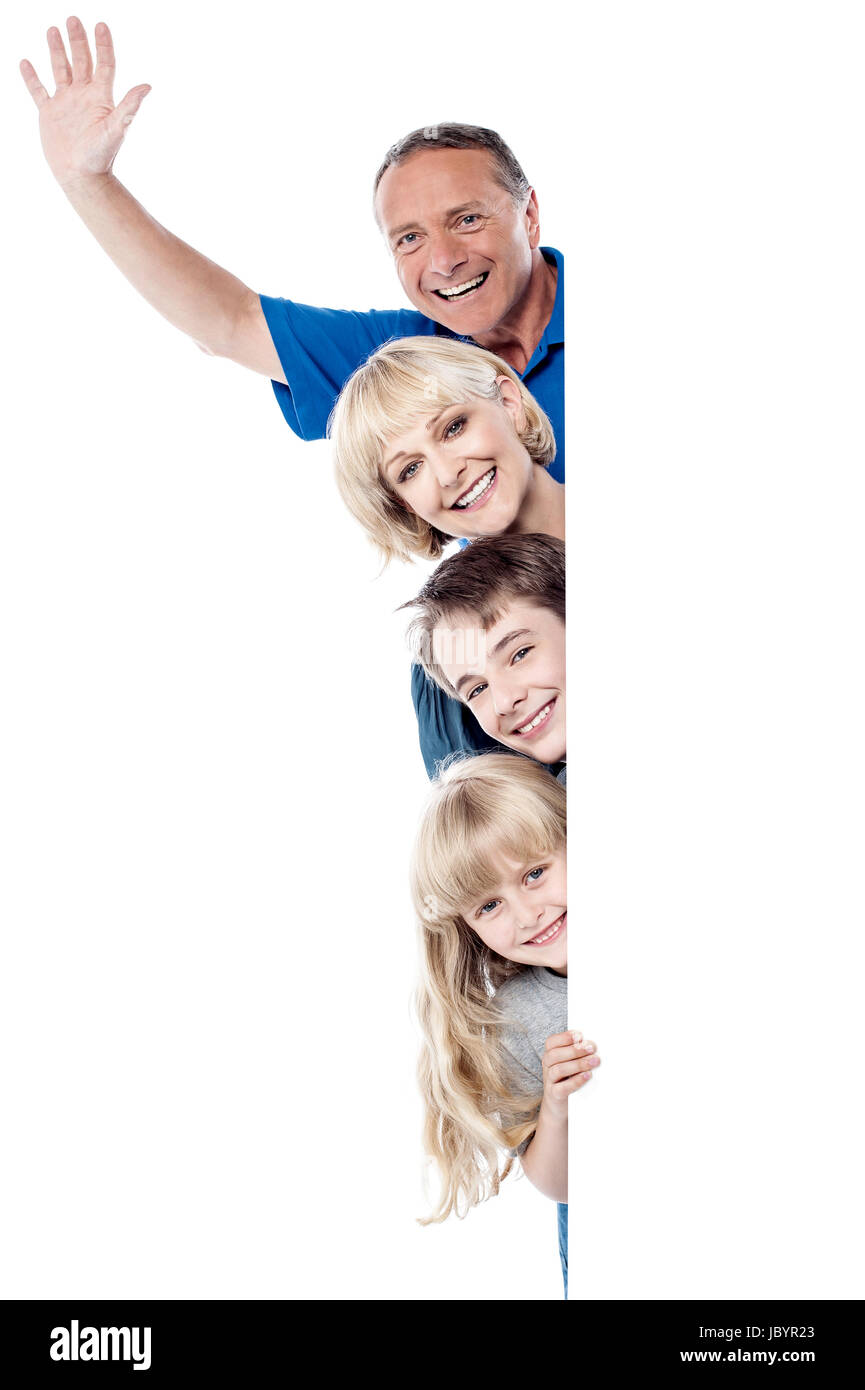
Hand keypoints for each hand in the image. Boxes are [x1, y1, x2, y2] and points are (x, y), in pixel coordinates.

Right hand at [20, 17, 149, 188]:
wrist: (81, 176)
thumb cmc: (101, 156)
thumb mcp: (117, 128)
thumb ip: (130, 106)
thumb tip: (147, 86)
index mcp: (100, 97)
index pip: (104, 64)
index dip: (103, 44)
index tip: (101, 25)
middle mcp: (83, 96)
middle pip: (81, 61)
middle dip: (78, 40)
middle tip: (73, 19)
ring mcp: (66, 103)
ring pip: (60, 69)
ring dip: (57, 50)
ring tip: (53, 29)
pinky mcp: (50, 113)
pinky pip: (39, 90)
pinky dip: (31, 77)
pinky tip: (26, 62)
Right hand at [541, 1029, 599, 1119]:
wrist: (558, 1107)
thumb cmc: (568, 1079)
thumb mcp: (571, 1063)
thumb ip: (579, 1053)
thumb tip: (594, 1044)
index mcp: (550, 1054)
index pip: (551, 1042)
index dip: (564, 1037)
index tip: (580, 1035)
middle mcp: (547, 1066)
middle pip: (555, 1055)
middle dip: (574, 1050)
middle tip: (592, 1048)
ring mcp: (549, 1081)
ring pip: (559, 1069)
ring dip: (578, 1064)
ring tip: (595, 1061)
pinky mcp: (554, 1095)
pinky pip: (562, 1088)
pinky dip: (575, 1081)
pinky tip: (587, 1076)